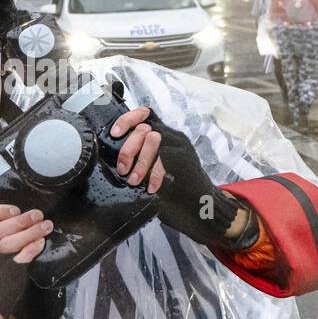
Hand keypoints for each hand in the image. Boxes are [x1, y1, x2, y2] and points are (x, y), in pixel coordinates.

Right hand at [0, 205, 63, 318]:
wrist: (16, 301)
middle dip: (20, 220)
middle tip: (38, 215)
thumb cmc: (8, 267)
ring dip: (30, 231)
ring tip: (46, 225)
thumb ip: (2, 231)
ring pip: (7, 244)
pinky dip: (31, 248)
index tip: (14, 210)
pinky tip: (41, 242)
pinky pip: (19, 260)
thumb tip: (18, 213)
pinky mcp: (9, 277)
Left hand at [118, 108, 244, 249]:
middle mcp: (173, 137)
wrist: (202, 205)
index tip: (115, 133)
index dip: (127, 120)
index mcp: (164, 135)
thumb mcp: (157, 166)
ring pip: (153, 141)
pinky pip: (165, 160)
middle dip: (128, 149)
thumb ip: (143, 156)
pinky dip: (154, 175)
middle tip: (123, 169)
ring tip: (133, 180)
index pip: (145, 114)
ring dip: (139, 163)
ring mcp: (181, 147)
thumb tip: (117, 158)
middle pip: (144, 129)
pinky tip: (151, 188)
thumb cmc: (174, 188)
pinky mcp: (186, 160)